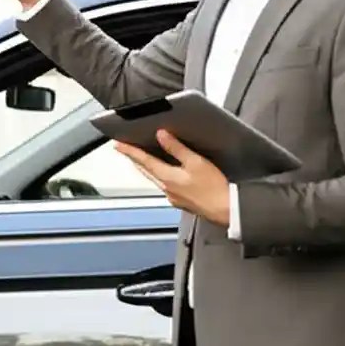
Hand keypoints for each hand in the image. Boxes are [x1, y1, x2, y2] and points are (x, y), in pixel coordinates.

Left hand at [114, 130, 231, 225]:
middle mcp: (166, 188)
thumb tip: (161, 135)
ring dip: (145, 167)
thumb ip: (176, 148)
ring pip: (153, 179)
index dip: (130, 151)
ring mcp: (173, 196)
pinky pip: (164, 185)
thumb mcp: (196, 162)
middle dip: (134, 159)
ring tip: (139, 159)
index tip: (118, 144)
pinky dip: (158, 176)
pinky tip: (163, 174)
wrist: (226, 210)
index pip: (143, 160)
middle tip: (125, 149)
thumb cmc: (214, 188)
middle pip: (145, 170)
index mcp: (167, 177)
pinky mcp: (181, 201)